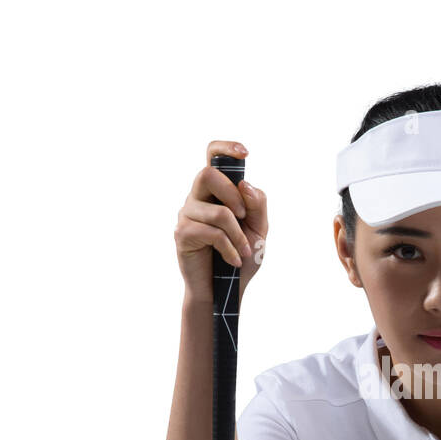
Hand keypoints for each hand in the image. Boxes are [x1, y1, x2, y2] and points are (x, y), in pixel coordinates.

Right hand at [174, 140, 268, 302]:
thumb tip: (246, 186)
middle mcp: (198, 198)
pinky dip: (230, 248)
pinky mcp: (182, 234)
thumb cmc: (240, 258)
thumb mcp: (258, 230)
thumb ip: (257, 206)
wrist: (226, 291)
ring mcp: (187, 215)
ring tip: (244, 251)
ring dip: (238, 234)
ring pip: (217, 211)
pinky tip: (234, 261)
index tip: (244, 153)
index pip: (212, 157)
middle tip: (244, 217)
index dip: (225, 148)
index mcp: (216, 192)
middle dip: (232, 194)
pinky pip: (212, 233)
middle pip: (208, 174)